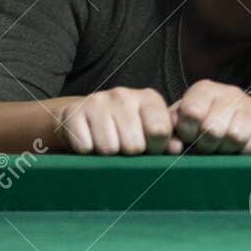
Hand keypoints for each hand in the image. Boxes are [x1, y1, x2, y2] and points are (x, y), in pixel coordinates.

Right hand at [58, 87, 173, 154]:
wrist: (82, 119)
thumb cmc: (125, 129)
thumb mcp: (149, 132)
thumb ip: (167, 140)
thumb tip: (177, 148)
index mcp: (148, 98)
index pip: (159, 130)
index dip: (155, 147)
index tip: (149, 147)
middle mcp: (123, 94)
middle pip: (133, 145)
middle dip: (129, 153)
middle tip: (124, 147)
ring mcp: (97, 101)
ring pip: (109, 149)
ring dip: (108, 155)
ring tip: (107, 144)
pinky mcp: (73, 112)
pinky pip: (85, 146)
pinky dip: (86, 151)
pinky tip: (89, 141)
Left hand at [170, 80, 250, 154]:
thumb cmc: (210, 120)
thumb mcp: (187, 118)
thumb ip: (172, 128)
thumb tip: (170, 146)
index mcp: (204, 90)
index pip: (192, 112)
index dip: (188, 131)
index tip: (189, 137)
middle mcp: (229, 94)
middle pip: (213, 129)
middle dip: (207, 145)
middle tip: (207, 147)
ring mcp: (250, 109)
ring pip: (234, 136)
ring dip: (226, 149)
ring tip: (224, 147)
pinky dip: (243, 152)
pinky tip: (240, 148)